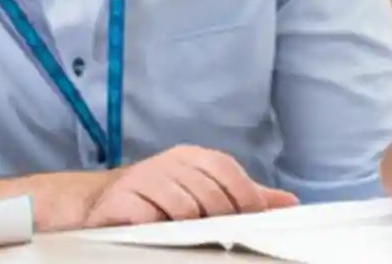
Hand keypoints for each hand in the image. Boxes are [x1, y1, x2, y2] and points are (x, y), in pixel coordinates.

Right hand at [85, 145, 298, 226]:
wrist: (103, 202)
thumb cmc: (163, 197)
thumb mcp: (206, 191)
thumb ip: (245, 196)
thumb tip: (288, 202)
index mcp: (193, 157)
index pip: (226, 169)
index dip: (244, 195)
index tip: (251, 218)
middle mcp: (169, 162)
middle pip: (209, 192)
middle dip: (219, 218)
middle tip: (218, 234)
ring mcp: (144, 178)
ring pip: (183, 207)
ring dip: (189, 227)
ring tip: (185, 234)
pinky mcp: (121, 199)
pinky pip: (149, 216)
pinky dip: (158, 227)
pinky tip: (157, 231)